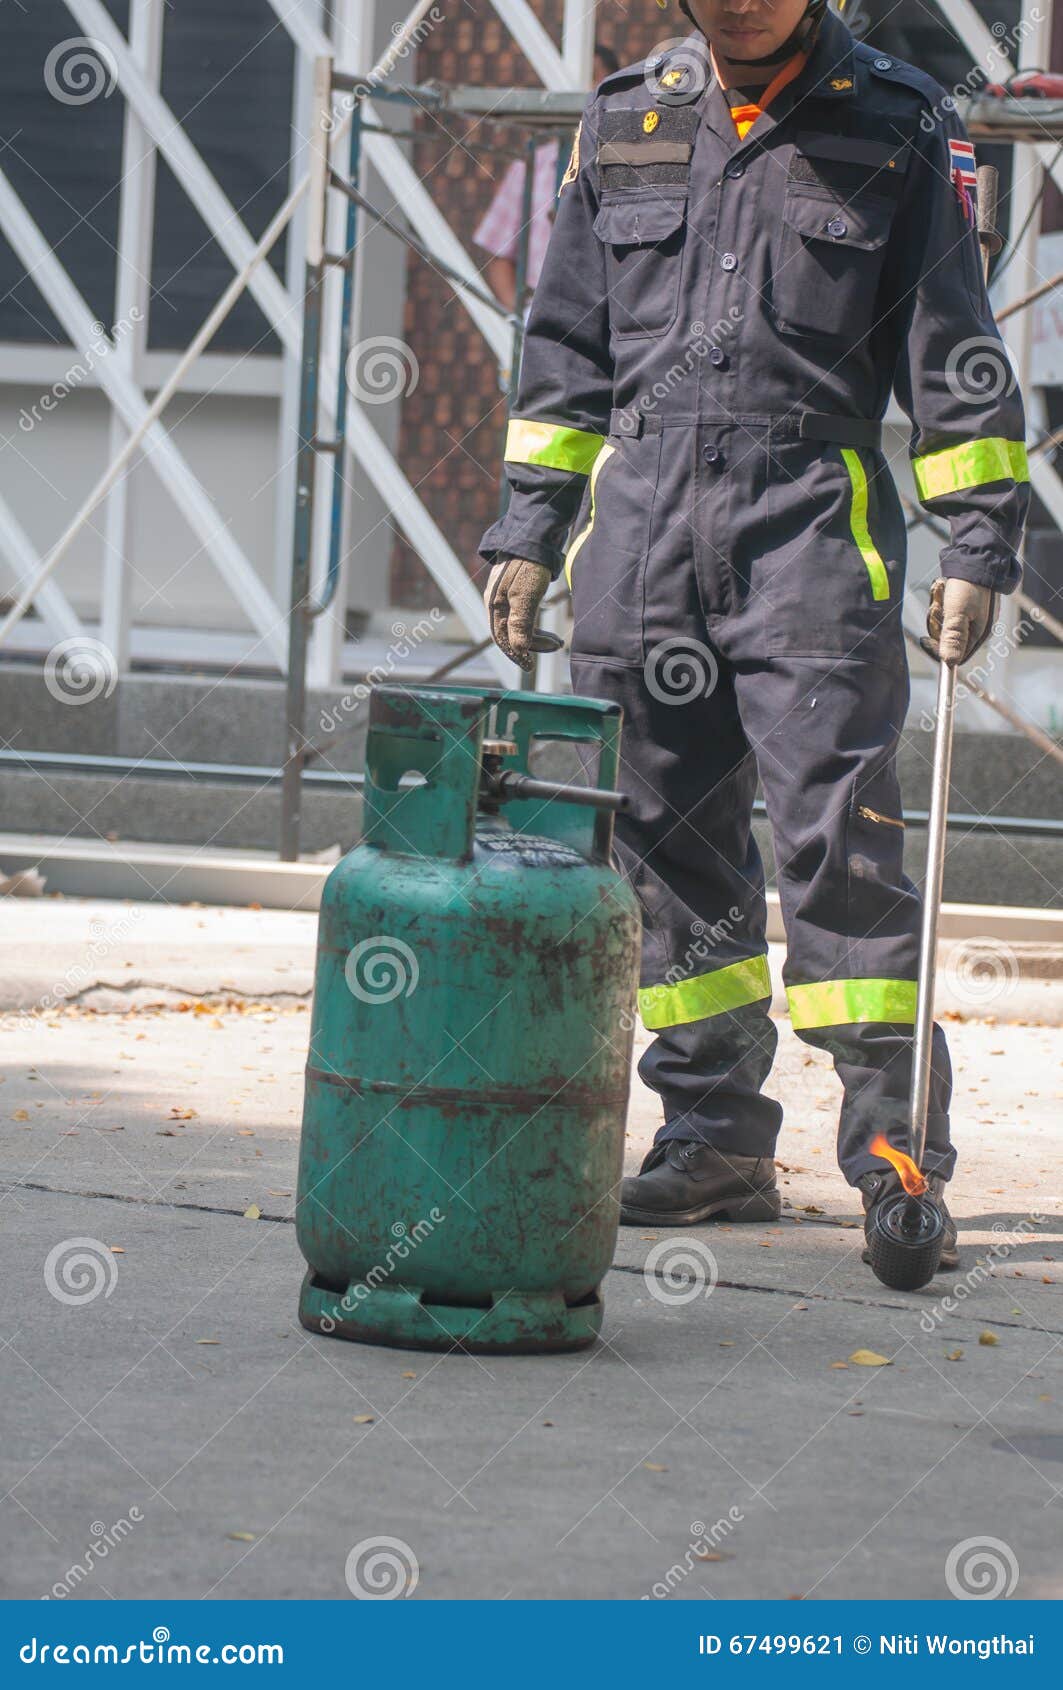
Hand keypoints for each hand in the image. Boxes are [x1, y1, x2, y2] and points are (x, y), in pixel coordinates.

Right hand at [483, 557, 551, 671]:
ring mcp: (506, 595)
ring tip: (556, 640)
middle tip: (555, 646)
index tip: (530, 666)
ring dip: (536, 636)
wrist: (535, 534)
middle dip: (532, 645)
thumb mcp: (525, 596)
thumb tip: (519, 651)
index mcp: (494, 605)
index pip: (502, 638)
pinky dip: (535, 624)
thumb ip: (521, 624)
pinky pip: (524, 614)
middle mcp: (497, 602)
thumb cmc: (529, 565)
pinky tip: (547, 627)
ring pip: (519, 625)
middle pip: (511, 633)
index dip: (516, 654)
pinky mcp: (517, 589)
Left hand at [924, 578, 996, 666]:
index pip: (956, 656)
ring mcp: (969, 615)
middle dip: (938, 624)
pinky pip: (944, 610)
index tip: (924, 640)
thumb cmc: (970, 585)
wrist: (976, 557)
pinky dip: (940, 601)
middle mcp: (975, 627)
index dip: (938, 651)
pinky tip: (943, 589)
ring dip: (938, 609)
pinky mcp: (962, 605)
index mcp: (979, 634)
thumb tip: (950, 663)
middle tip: (940, 607)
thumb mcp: (958, 613)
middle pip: (946, 639)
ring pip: (943, 623)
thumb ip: (954, 637)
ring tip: (943, 594)